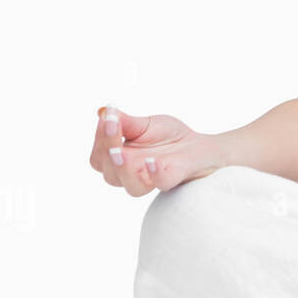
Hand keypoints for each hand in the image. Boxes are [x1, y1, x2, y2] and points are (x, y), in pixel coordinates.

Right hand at [89, 103, 223, 195]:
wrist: (198, 144)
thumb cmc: (168, 137)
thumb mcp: (145, 124)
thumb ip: (126, 122)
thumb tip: (104, 112)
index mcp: (121, 159)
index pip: (99, 157)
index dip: (99, 140)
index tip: (107, 117)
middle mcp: (132, 173)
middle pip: (110, 173)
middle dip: (107, 151)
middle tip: (113, 129)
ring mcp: (152, 178)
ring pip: (131, 186)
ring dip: (124, 169)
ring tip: (121, 152)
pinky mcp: (173, 177)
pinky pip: (162, 182)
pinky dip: (155, 174)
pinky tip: (152, 162)